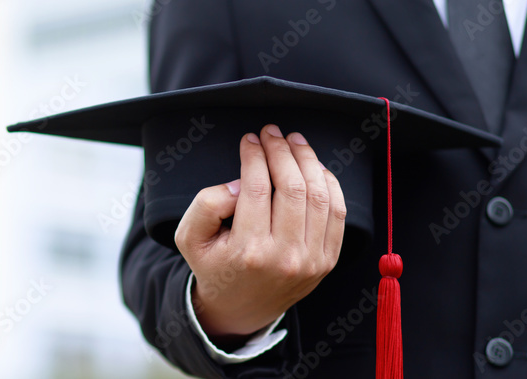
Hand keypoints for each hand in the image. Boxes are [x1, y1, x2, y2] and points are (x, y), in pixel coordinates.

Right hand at [175, 124, 346, 338]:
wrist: (240, 309)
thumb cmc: (214, 265)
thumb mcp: (189, 238)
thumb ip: (206, 205)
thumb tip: (240, 182)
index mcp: (250, 251)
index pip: (257, 188)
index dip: (255, 156)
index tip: (250, 139)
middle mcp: (286, 257)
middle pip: (292, 187)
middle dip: (282, 151)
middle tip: (272, 132)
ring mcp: (312, 260)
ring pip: (319, 196)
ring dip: (308, 160)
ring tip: (294, 142)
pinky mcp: (327, 260)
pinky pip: (337, 213)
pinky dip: (329, 183)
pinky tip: (314, 166)